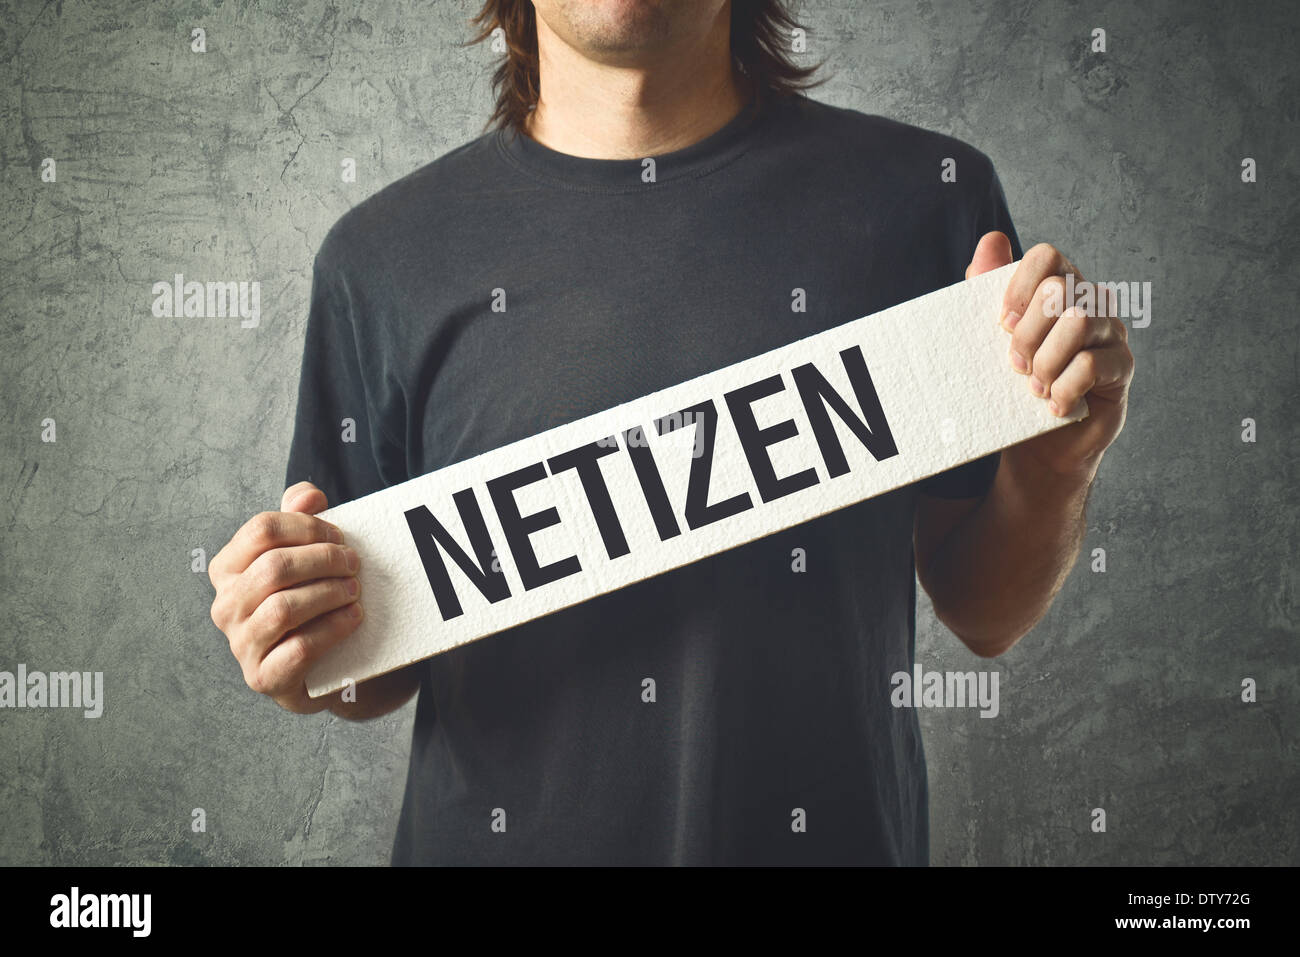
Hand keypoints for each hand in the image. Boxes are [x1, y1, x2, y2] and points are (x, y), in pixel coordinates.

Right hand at [208, 481, 361, 713]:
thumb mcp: (304, 554)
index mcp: (228, 569)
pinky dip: (333, 628)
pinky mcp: (264, 677)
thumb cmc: (309, 600)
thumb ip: (301, 517)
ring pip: (284, 608)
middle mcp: (226, 606)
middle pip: (275, 567)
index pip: (262, 529)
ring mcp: (241, 644)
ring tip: (355, 590)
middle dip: (324, 559)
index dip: (308, 527)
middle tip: (355, 563)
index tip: (341, 535)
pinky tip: (353, 617)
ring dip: (329, 593)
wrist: (323, 663)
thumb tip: (308, 495)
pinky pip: (299, 648)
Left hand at [967, 232, 1134, 478]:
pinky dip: (1063, 390)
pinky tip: (1055, 406)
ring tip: (1035, 388)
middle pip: (1058, 292)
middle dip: (1027, 335)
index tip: (1002, 325)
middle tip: (1017, 367)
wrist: (1038, 444)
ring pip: (1077, 324)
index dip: (1019, 287)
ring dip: (1045, 363)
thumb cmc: (1016, 384)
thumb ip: (987, 287)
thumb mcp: (992, 336)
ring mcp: (1111, 333)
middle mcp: (1091, 302)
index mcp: (1060, 287)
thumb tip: (991, 240)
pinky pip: (1091, 365)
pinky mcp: (1122, 368)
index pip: (1047, 257)